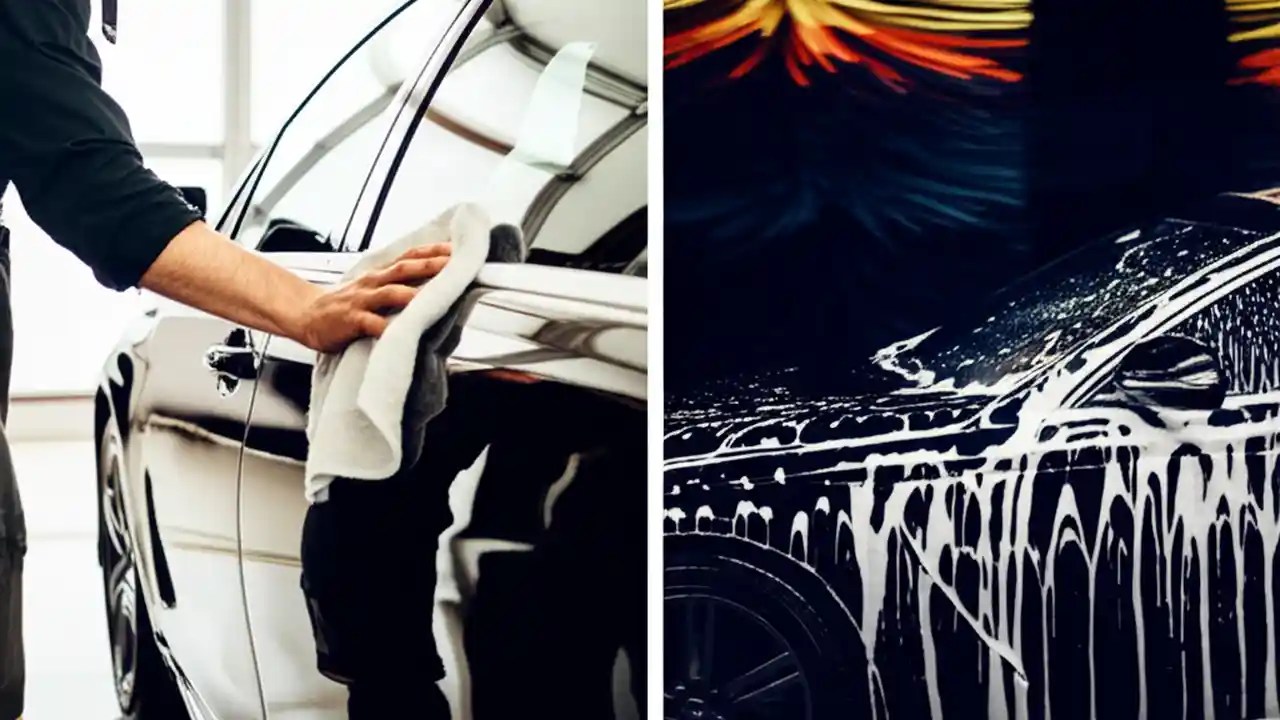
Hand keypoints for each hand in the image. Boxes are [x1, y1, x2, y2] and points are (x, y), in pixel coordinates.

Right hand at [294, 243, 451, 352]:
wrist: (306, 315)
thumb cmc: (345, 304)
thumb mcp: (371, 288)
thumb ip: (397, 285)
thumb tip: (431, 285)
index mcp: (380, 275)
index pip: (409, 257)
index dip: (432, 251)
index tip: (457, 248)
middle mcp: (373, 283)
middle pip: (404, 269)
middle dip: (430, 266)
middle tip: (454, 265)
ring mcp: (362, 301)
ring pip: (389, 293)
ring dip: (411, 294)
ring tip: (432, 297)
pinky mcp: (351, 321)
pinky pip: (370, 323)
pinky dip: (385, 327)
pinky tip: (398, 331)